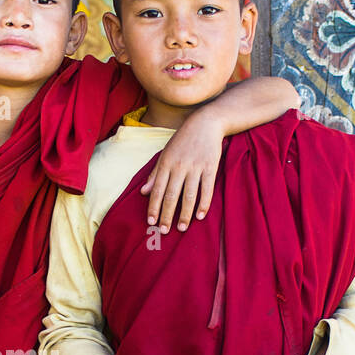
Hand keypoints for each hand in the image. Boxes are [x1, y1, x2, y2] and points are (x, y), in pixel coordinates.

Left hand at [140, 112, 223, 231]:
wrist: (206, 123)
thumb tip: (143, 192)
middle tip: (163, 231)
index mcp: (166, 163)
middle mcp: (179, 166)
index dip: (153, 207)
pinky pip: (207, 189)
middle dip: (166, 214)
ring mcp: (196, 167)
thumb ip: (155, 174)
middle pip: (171, 195)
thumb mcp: (165, 154)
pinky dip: (204, 203)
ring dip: (184, 213)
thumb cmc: (182, 140)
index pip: (157, 189)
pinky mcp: (211, 167)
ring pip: (189, 195)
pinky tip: (200, 216)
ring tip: (180, 228)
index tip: (150, 222)